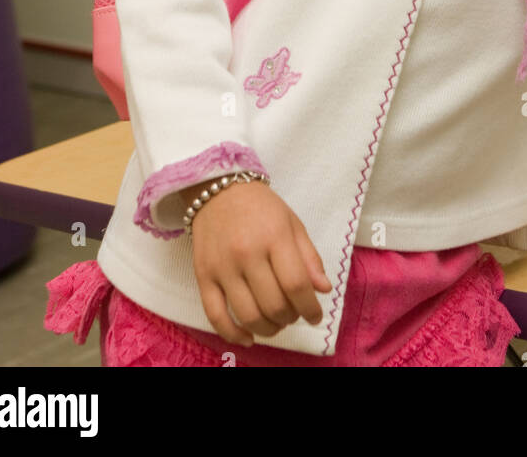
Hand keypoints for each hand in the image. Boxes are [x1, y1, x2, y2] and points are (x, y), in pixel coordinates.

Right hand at [187, 180, 332, 346]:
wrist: (217, 188)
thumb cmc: (260, 206)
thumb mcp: (292, 223)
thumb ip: (309, 257)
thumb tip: (323, 290)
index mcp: (274, 237)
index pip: (296, 284)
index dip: (310, 307)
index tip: (316, 315)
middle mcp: (247, 253)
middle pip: (273, 304)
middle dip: (290, 317)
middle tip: (294, 314)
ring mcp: (222, 267)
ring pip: (248, 315)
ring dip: (268, 329)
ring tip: (275, 323)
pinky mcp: (203, 276)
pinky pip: (215, 315)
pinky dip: (233, 334)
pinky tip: (248, 337)